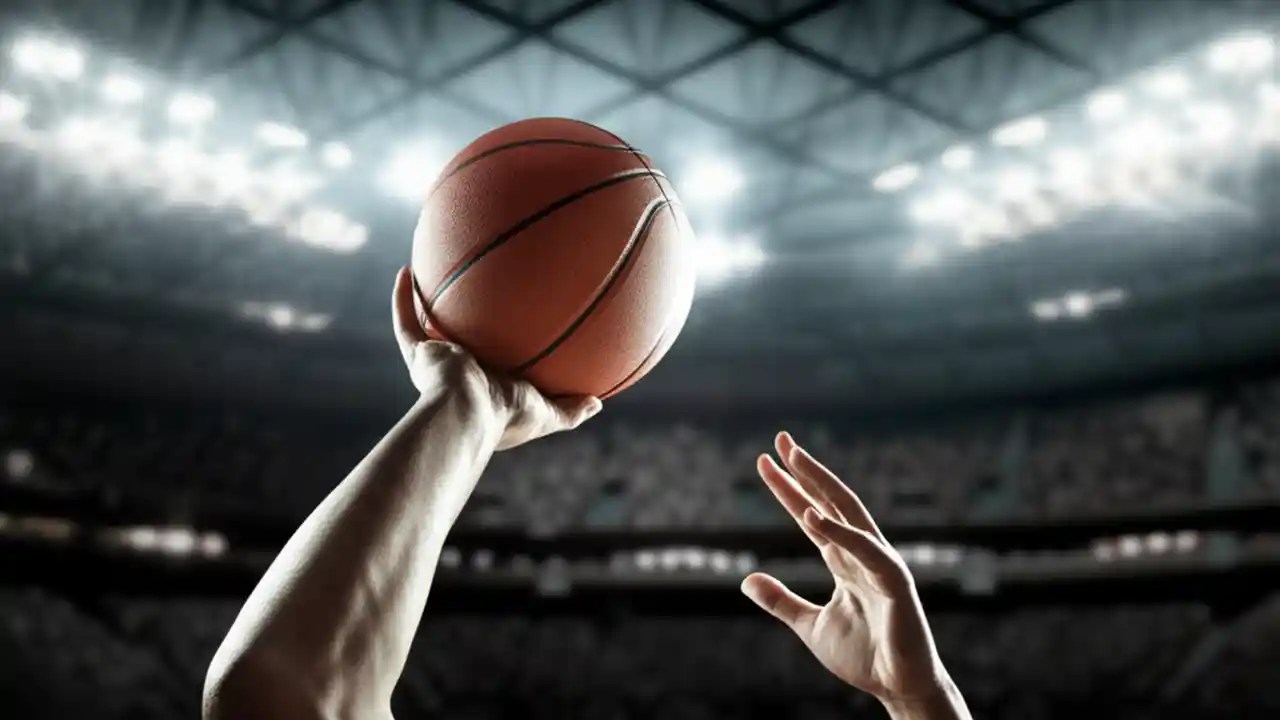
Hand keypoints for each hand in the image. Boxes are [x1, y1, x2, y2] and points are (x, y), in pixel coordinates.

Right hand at [391, 267, 600, 449]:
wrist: (468, 414)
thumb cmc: (508, 416)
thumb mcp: (548, 412)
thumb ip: (571, 408)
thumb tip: (599, 402)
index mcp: (484, 389)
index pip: (490, 369)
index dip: (495, 355)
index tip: (505, 335)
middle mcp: (457, 375)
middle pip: (456, 345)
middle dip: (457, 328)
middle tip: (466, 302)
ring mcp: (435, 364)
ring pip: (426, 330)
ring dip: (423, 306)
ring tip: (427, 277)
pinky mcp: (420, 354)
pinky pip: (406, 321)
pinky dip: (402, 298)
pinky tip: (405, 271)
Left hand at [741, 433, 968, 718]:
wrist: (898, 687)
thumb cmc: (864, 656)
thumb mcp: (809, 626)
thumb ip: (781, 601)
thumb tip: (745, 579)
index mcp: (844, 561)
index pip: (811, 516)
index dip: (789, 489)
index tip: (764, 462)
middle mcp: (862, 554)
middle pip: (831, 502)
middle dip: (806, 470)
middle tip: (780, 439)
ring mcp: (881, 564)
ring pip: (849, 514)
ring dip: (821, 485)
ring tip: (794, 460)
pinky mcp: (896, 583)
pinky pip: (867, 551)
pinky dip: (841, 533)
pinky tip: (813, 516)